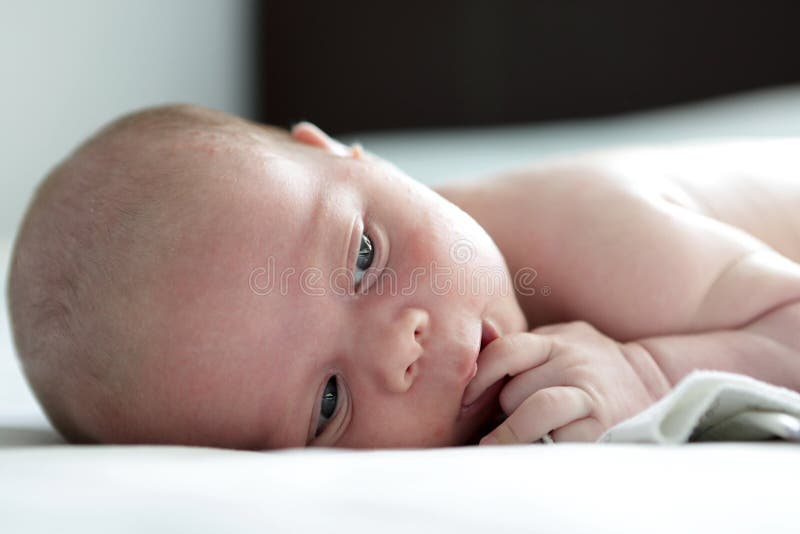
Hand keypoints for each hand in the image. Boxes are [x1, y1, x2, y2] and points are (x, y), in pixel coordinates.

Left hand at [464, 321, 657, 443]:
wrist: (654, 382)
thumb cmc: (589, 367)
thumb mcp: (561, 343)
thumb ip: (524, 349)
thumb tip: (477, 349)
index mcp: (556, 341)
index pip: (507, 350)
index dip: (480, 376)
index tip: (465, 400)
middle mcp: (573, 362)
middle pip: (516, 388)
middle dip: (500, 410)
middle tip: (492, 424)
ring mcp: (590, 393)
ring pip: (536, 410)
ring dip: (510, 433)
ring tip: (495, 446)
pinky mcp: (604, 425)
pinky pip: (563, 440)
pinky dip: (542, 448)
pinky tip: (535, 452)